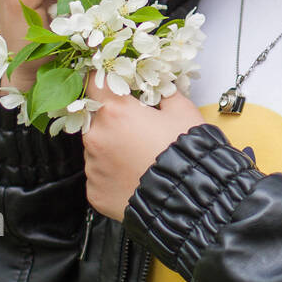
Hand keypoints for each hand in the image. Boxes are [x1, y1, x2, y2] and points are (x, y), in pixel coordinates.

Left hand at [81, 77, 206, 221]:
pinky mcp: (95, 192)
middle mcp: (97, 137)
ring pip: (96, 149)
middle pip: (94, 119)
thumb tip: (159, 89)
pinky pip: (100, 177)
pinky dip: (113, 175)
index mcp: (115, 111)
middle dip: (113, 120)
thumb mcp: (183, 111)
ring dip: (113, 149)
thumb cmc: (187, 155)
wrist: (188, 201)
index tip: (110, 83)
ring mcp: (93, 167)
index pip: (92, 82)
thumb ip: (164, 93)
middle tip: (139, 129)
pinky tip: (135, 177)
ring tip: (141, 159)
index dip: (102, 80)